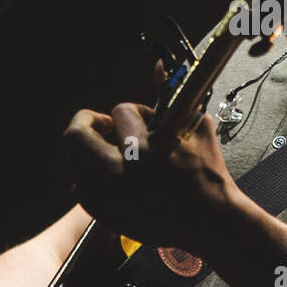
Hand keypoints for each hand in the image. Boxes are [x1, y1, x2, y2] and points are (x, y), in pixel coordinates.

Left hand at [62, 102, 242, 256]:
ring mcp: (111, 196)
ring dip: (94, 155)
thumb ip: (171, 94)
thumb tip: (158, 66)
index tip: (143, 122)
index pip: (118, 111)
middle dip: (86, 123)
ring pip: (78, 163)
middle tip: (102, 126)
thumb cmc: (207, 172)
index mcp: (144, 147)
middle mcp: (121, 172)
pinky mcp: (108, 215)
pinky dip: (94, 181)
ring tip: (113, 156)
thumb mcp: (194, 125)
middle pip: (75, 136)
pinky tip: (114, 180)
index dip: (133, 112)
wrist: (210, 220)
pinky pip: (82, 189)